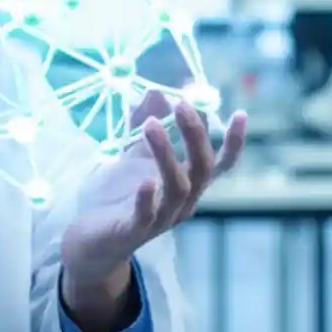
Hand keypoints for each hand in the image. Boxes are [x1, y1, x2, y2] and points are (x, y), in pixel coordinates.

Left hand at [60, 91, 246, 330]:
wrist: (91, 240)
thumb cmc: (117, 197)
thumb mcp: (132, 155)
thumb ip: (146, 127)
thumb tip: (155, 91)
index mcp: (187, 184)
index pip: (220, 164)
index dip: (233, 142)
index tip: (241, 112)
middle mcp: (182, 203)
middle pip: (202, 169)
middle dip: (195, 136)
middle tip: (181, 105)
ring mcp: (161, 219)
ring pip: (178, 187)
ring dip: (167, 154)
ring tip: (152, 124)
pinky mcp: (134, 231)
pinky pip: (147, 216)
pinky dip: (148, 198)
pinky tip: (146, 180)